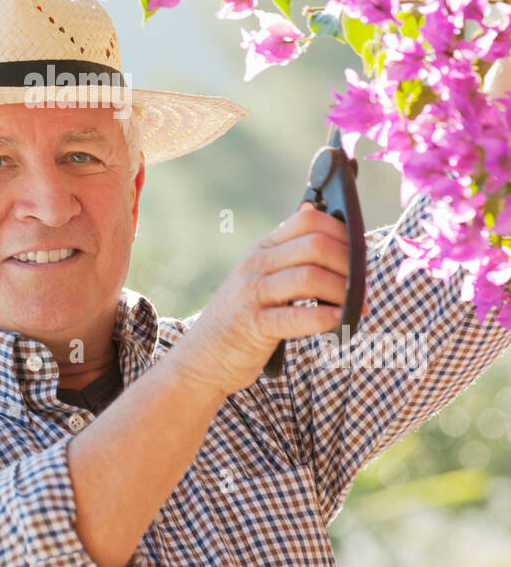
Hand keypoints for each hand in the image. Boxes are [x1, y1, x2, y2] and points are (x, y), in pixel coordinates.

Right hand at [179, 202, 367, 398]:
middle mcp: (256, 264)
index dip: (341, 232)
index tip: (359, 253)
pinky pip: (295, 317)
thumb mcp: (259, 274)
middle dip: (350, 263)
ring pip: (310, 277)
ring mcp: (253, 293)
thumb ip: (286, 248)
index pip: (307, 220)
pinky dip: (324, 318)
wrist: (203, 356)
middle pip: (315, 245)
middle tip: (364, 284)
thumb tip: (313, 209)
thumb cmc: (241, 316)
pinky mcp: (254, 326)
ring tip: (359, 306)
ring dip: (344, 291)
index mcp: (262, 248)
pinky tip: (341, 322)